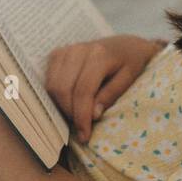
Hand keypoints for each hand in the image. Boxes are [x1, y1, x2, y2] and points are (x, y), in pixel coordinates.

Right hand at [46, 35, 162, 141]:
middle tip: (81, 128)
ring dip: (61, 106)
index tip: (85, 136)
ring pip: (53, 86)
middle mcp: (79, 50)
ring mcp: (66, 50)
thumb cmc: (131, 62)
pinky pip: (49, 80)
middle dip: (69, 114)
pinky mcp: (58, 54)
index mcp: (99, 55)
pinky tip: (71, 103)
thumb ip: (111, 95)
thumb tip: (93, 115)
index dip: (81, 116)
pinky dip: (56, 96)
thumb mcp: (130, 78)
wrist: (126, 44)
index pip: (83, 91)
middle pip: (63, 89)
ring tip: (77, 116)